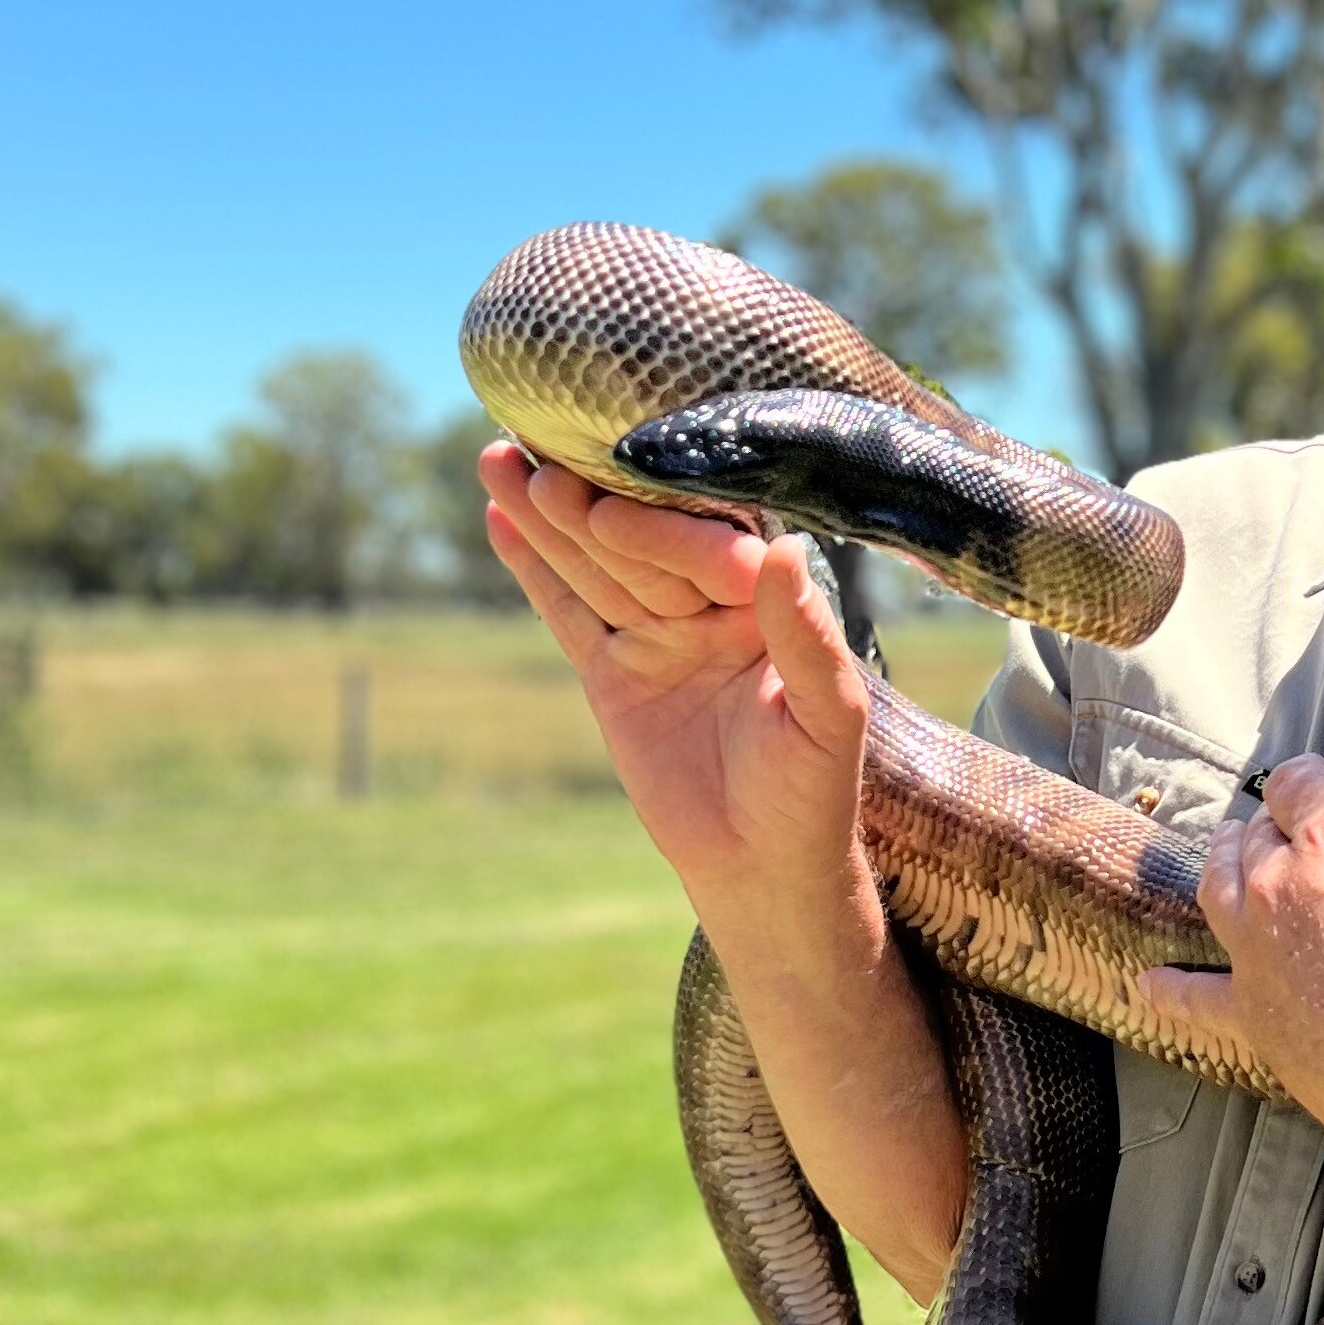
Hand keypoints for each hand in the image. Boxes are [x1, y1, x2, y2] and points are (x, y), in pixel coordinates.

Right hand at [480, 444, 871, 938]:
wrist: (762, 866)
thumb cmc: (813, 795)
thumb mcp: (828, 718)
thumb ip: (807, 636)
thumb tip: (783, 548)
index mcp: (766, 604)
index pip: (705, 550)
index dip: (656, 533)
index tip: (605, 515)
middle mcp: (710, 605)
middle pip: (637, 545)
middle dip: (583, 505)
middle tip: (530, 457)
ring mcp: (657, 636)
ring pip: (592, 568)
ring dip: (544, 517)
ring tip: (495, 460)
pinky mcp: (614, 671)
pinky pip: (568, 613)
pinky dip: (533, 571)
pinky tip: (498, 521)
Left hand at [1135, 745, 1323, 1168]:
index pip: (1299, 782)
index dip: (1309, 778)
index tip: (1318, 784)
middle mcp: (1275, 885)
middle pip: (1258, 834)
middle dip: (1272, 824)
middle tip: (1287, 829)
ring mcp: (1253, 950)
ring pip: (1217, 887)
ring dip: (1222, 863)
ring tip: (1229, 852)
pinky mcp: (1246, 1011)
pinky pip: (1193, 995)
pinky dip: (1171, 987)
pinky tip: (1149, 982)